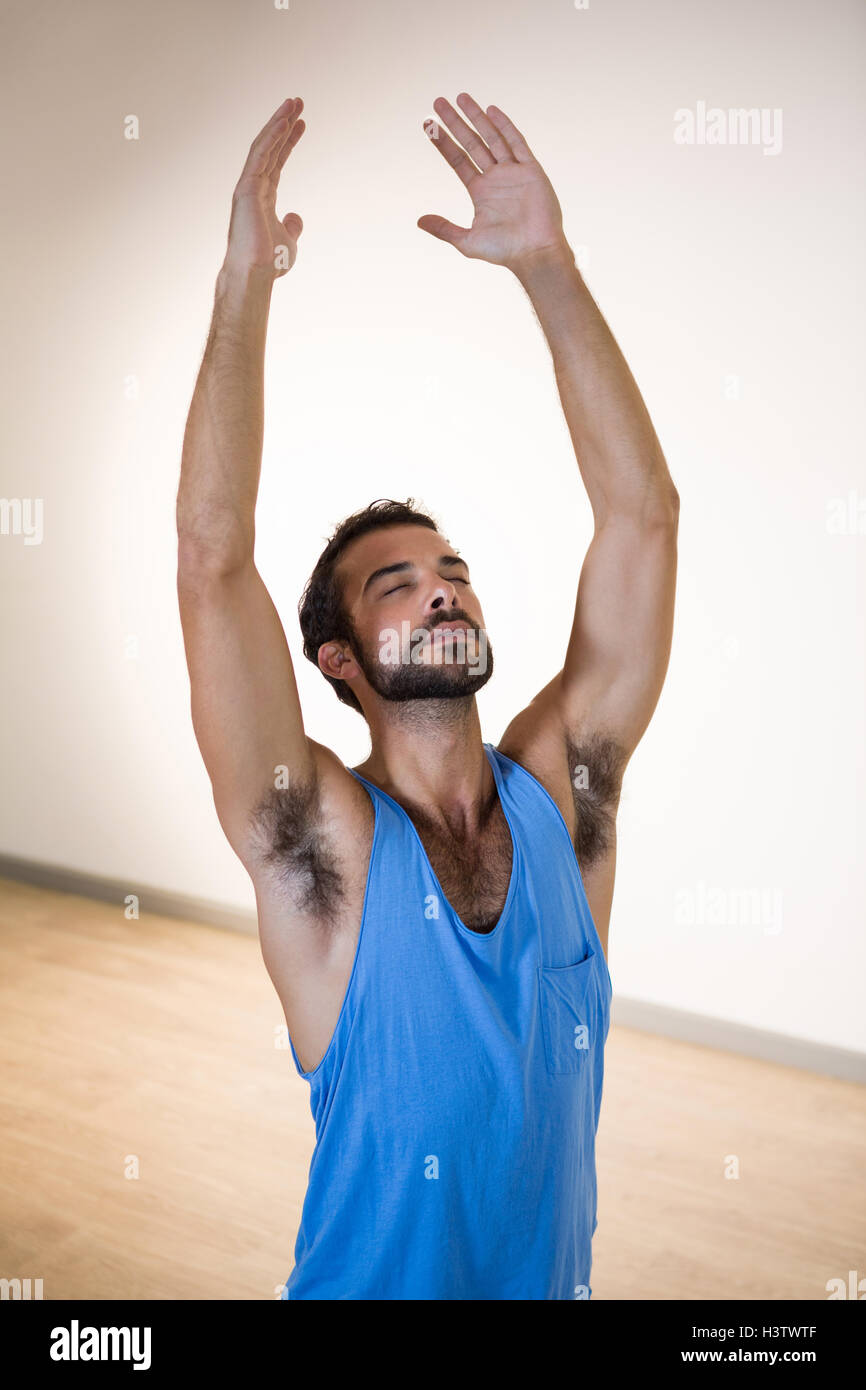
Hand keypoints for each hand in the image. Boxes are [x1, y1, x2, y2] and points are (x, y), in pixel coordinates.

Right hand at [223, 98, 305, 279]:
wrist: (255, 273)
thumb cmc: (268, 262)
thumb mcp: (289, 240)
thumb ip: (292, 225)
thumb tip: (296, 216)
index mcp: (262, 197)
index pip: (277, 161)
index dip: (289, 141)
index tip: (302, 123)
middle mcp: (253, 187)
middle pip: (270, 147)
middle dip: (283, 124)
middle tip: (297, 102)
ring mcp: (248, 186)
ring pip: (263, 146)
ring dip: (278, 123)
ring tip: (293, 103)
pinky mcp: (246, 187)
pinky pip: (260, 155)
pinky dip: (272, 136)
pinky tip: (285, 121)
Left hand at [417, 94, 567, 272]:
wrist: (535, 252)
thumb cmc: (504, 251)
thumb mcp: (467, 241)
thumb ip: (444, 229)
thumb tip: (419, 221)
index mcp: (481, 192)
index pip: (458, 160)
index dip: (443, 142)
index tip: (427, 124)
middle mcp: (495, 178)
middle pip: (472, 143)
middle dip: (455, 122)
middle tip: (438, 101)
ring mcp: (513, 172)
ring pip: (492, 138)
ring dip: (476, 117)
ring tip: (460, 97)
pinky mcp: (531, 170)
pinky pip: (517, 143)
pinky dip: (504, 127)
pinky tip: (491, 111)